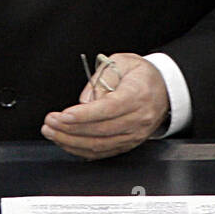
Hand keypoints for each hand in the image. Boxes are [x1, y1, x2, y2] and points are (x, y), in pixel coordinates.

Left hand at [41, 53, 169, 159]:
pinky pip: (103, 152)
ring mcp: (134, 135)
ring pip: (99, 144)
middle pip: (100, 130)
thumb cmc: (141, 74)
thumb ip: (102, 77)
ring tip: (51, 132)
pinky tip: (65, 142)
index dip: (84, 115)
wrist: (164, 89)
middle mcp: (138, 119)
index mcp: (137, 95)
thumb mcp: (122, 61)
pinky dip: (81, 150)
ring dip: (71, 141)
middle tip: (49, 122)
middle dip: (70, 128)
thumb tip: (84, 100)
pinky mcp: (128, 144)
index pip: (108, 109)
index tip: (63, 115)